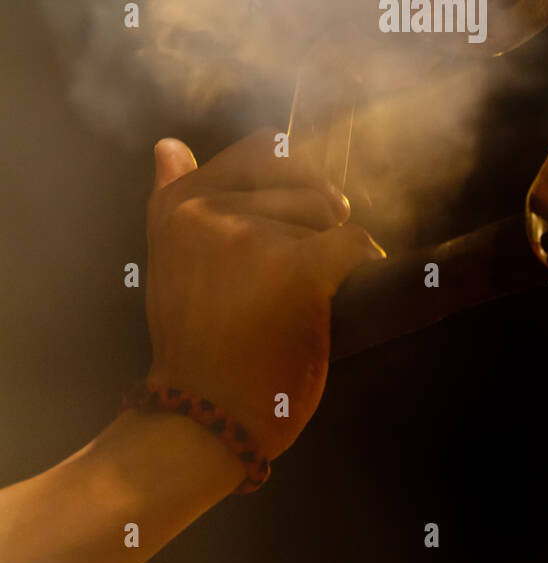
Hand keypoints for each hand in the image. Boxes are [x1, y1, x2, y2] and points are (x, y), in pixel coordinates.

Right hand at [144, 128, 384, 463]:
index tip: (302, 208)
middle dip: (322, 211)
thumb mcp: (170, 261)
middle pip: (303, 180)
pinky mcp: (298, 270)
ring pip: (327, 215)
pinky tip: (347, 291)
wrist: (202, 417)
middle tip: (318, 250)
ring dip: (335, 246)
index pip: (261, 148)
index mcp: (180, 206)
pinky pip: (354, 242)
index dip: (295, 173)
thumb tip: (168, 145)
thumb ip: (173, 198)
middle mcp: (211, 214)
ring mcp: (253, 240)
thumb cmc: (195, 343)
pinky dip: (364, 262)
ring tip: (311, 293)